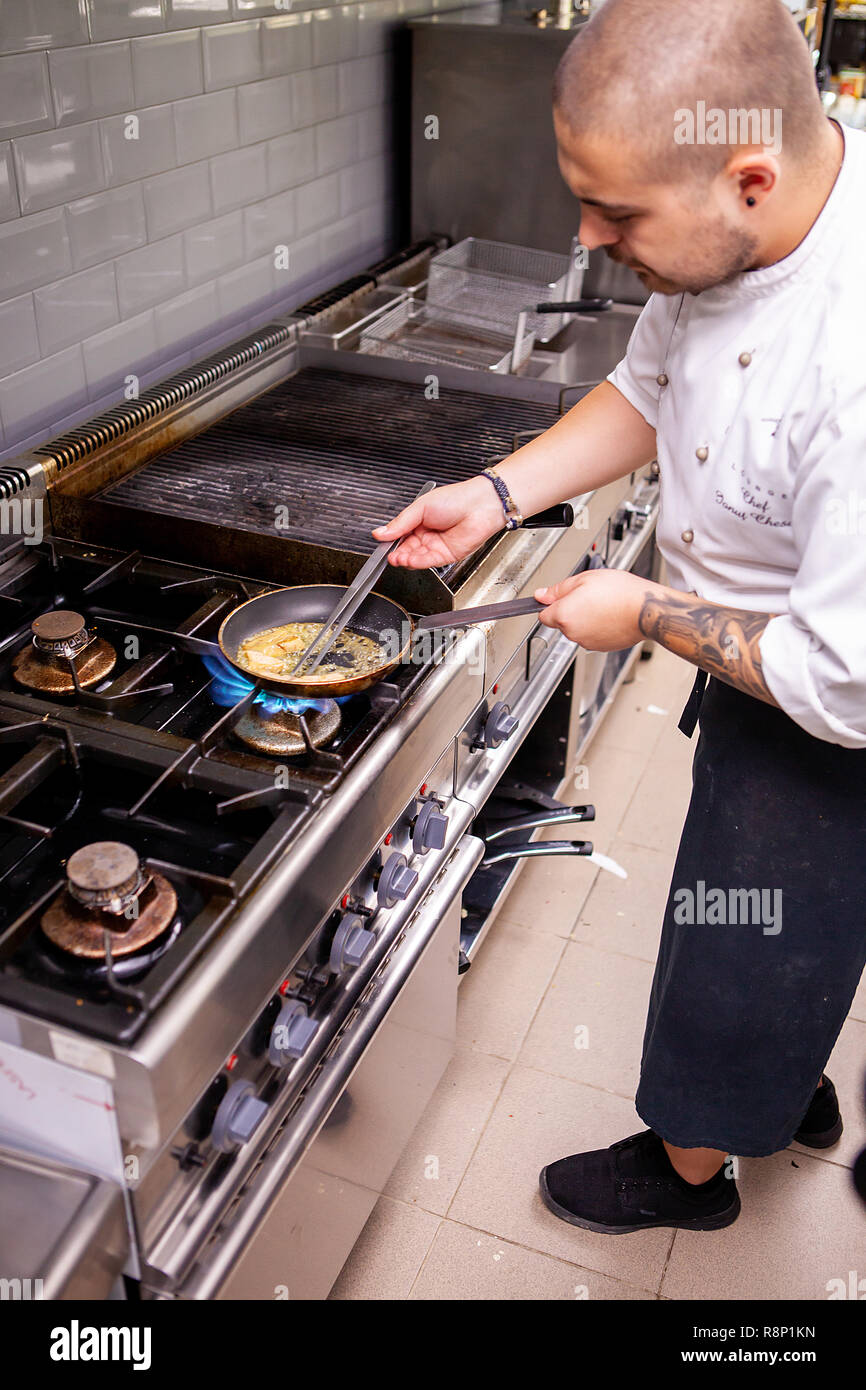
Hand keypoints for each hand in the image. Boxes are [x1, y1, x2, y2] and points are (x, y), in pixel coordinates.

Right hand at [372, 477, 503, 567]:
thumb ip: (401, 522)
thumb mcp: (421, 506)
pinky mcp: (446, 556)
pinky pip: (428, 562)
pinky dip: (417, 562)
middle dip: (397, 553)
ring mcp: (437, 546)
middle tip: (389, 555)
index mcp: (420, 520)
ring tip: (397, 558)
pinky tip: (410, 560)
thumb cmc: (457, 499)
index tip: (382, 543)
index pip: (401, 534)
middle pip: (407, 549)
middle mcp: (428, 534)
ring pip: (416, 557)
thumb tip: (381, 532)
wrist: (480, 505)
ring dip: (405, 559)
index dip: (391, 540)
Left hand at [534, 570, 655, 650]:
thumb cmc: (620, 593)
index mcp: (564, 615)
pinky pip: (592, 636)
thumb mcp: (584, 579)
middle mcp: (572, 633)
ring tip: (604, 604)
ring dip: (586, 619)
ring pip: (578, 630)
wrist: (646, 610)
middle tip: (590, 595)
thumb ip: (559, 589)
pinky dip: (598, 628)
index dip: (552, 604)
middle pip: (562, 622)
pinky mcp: (601, 647)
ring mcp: (587, 643)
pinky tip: (610, 615)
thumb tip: (541, 595)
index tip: (560, 598)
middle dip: (572, 609)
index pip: (543, 615)